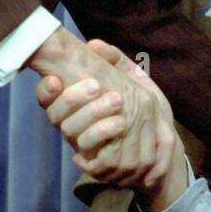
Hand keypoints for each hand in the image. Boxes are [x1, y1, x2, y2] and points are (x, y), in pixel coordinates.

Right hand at [28, 29, 164, 174]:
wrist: (165, 145)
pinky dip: (103, 138)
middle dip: (73, 99)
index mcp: (75, 105)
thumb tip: (94, 45)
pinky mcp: (99, 166)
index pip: (46, 99)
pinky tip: (120, 124)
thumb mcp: (134, 79)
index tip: (55, 79)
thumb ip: (116, 61)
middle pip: (57, 116)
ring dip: (92, 116)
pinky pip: (90, 157)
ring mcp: (84, 148)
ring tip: (117, 101)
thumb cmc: (143, 109)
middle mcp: (73, 127)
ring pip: (73, 134)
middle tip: (96, 86)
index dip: (45, 91)